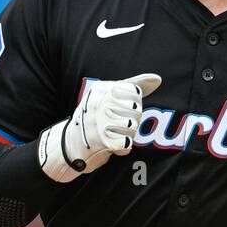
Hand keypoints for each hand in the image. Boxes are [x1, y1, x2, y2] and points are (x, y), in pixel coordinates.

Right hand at [38, 73, 161, 181]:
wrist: (70, 145)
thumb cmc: (95, 118)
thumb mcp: (109, 96)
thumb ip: (133, 86)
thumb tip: (157, 79)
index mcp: (101, 89)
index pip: (135, 94)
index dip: (134, 106)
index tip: (121, 110)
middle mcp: (98, 102)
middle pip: (136, 110)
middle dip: (132, 121)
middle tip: (117, 125)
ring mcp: (97, 121)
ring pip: (132, 126)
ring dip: (128, 134)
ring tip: (114, 134)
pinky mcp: (99, 141)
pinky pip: (127, 143)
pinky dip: (123, 147)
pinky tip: (113, 145)